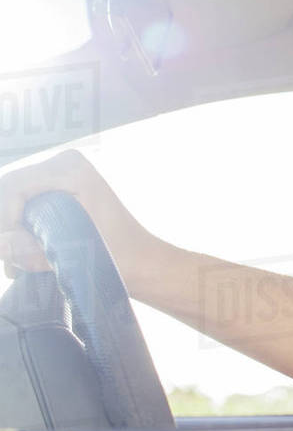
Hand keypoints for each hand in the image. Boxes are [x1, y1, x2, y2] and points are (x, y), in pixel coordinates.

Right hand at [0, 150, 152, 278]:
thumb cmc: (117, 257)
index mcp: (73, 171)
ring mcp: (61, 173)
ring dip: (9, 232)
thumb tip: (5, 243)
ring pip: (10, 199)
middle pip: (7, 191)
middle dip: (5, 228)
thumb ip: (35, 252)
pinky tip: (21, 257)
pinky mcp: (58, 187)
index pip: (13, 189)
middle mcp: (65, 164)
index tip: (12, 250)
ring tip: (16, 266)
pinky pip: (22, 203)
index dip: (6, 221)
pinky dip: (16, 229)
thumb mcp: (74, 257)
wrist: (142, 258)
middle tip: (11, 263)